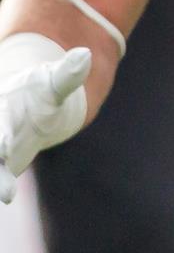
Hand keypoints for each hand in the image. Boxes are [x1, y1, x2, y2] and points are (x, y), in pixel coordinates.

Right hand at [0, 38, 90, 203]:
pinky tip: (7, 197)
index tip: (6, 147)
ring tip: (6, 195)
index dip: (2, 137)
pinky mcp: (3, 166)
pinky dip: (3, 185)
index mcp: (3, 111)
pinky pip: (2, 175)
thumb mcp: (55, 83)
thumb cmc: (40, 91)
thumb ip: (68, 74)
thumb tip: (85, 54)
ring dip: (0, 180)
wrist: (26, 101)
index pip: (0, 125)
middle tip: (5, 191)